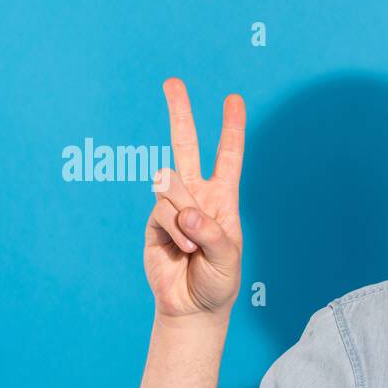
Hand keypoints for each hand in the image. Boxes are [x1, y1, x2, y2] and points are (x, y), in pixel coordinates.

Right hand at [144, 77, 245, 320]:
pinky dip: (176, 232)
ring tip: (193, 247)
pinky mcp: (153, 222)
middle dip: (180, 113)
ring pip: (171, 187)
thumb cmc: (217, 281)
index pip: (228, 157)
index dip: (231, 129)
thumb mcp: (227, 258)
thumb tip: (186, 211)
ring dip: (185, 218)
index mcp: (223, 199)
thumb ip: (211, 232)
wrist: (192, 306)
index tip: (234, 100)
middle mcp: (196, 196)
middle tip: (172, 81)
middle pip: (185, 147)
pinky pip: (162, 212)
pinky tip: (181, 250)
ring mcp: (172, 207)